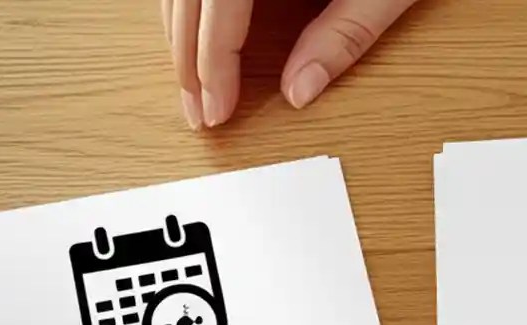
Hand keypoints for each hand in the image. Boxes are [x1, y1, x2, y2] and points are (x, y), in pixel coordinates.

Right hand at [161, 0, 419, 128]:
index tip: (219, 109)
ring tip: (195, 84)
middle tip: (199, 112)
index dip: (212, 61)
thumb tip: (299, 92)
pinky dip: (191, 2)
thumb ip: (345, 34)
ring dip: (181, 30)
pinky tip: (199, 35)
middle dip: (186, 56)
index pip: (219, 4)